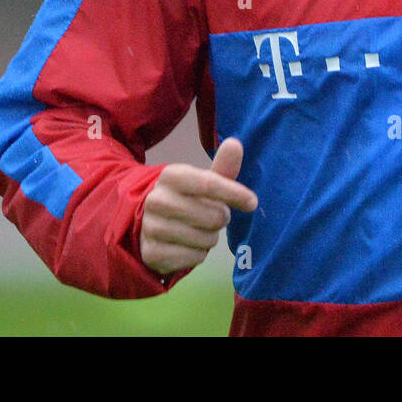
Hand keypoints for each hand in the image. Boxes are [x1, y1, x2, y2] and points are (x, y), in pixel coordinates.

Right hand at [140, 137, 258, 275]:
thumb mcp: (203, 181)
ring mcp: (151, 227)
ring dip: (209, 238)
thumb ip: (222, 167)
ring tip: (197, 230)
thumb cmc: (186, 199)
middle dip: (221, 219)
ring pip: (205, 240)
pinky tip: (187, 246)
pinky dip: (198, 255)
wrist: (149, 224)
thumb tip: (235, 144)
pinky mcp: (151, 253)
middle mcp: (157, 200)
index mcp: (171, 176)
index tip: (252, 203)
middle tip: (213, 217)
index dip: (234, 193)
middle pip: (212, 216)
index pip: (209, 183)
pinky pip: (194, 258)